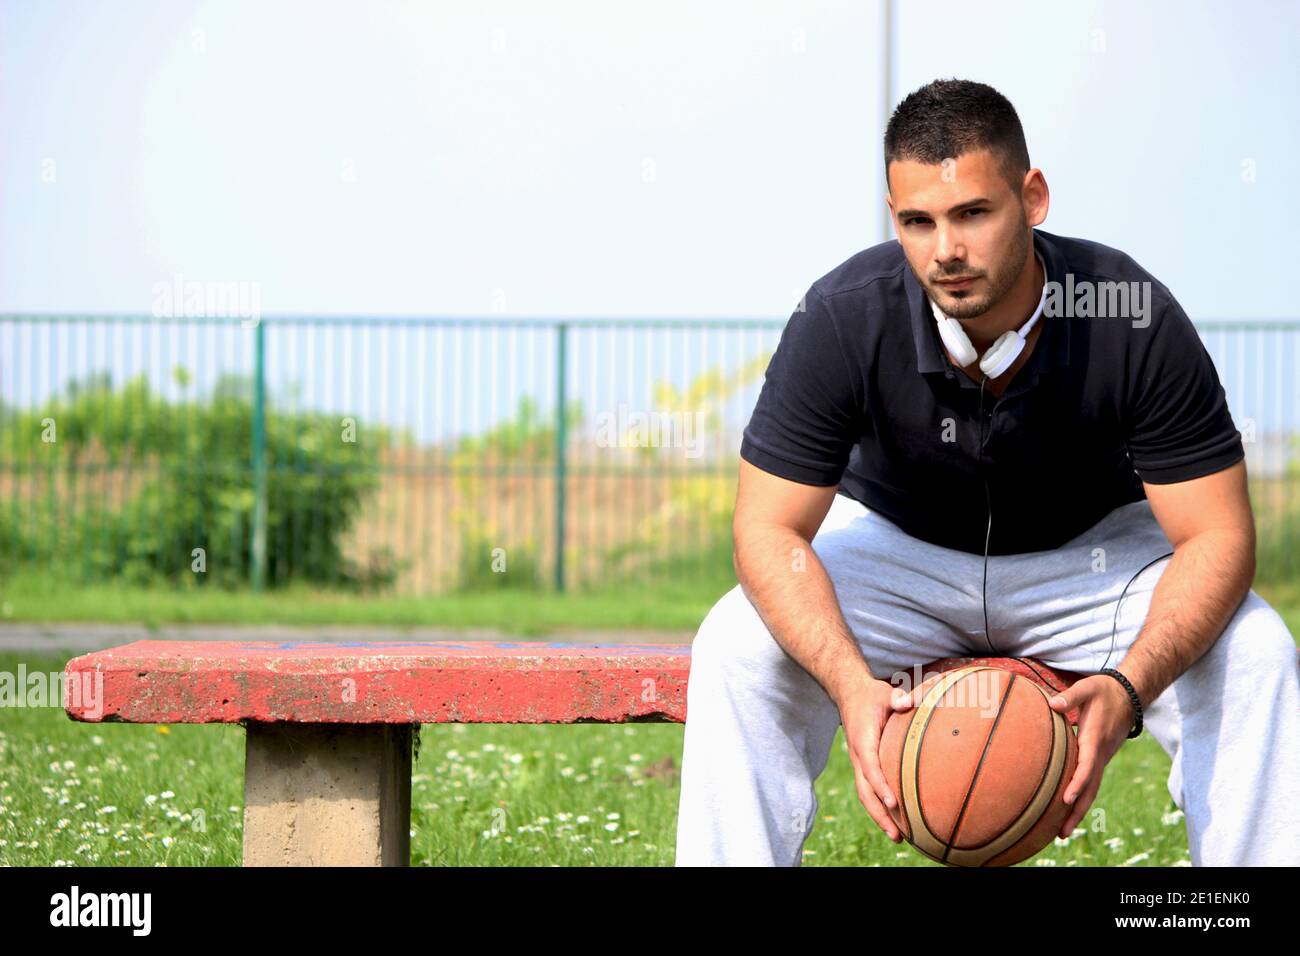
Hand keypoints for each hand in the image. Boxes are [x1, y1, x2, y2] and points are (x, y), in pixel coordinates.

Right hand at [838, 678, 924, 842]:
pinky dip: (878, 807)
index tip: (894, 804)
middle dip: (879, 814)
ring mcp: (858, 762)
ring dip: (878, 816)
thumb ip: (897, 698)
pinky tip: (893, 819)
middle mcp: (857, 756)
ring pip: (865, 795)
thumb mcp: (885, 692)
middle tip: (897, 834)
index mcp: (863, 741)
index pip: (871, 768)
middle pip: (865, 792)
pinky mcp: (862, 765)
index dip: (881, 786)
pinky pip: (868, 790)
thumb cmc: (871, 695)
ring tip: (897, 836)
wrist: (849, 693)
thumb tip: (908, 702)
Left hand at [1047, 675, 1136, 838]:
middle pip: (1090, 789)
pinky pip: (1091, 783)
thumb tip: (1052, 704)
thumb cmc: (1104, 691)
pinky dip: (1082, 798)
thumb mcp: (1088, 688)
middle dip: (1076, 812)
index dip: (1076, 783)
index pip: (1087, 767)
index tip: (1065, 799)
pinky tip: (1069, 810)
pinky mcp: (1100, 759)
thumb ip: (1070, 696)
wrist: (1129, 695)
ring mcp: (1102, 759)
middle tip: (1061, 834)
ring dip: (1078, 811)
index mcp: (1095, 739)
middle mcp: (1101, 755)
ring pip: (1092, 790)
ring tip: (1062, 832)